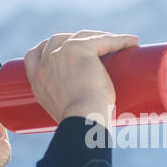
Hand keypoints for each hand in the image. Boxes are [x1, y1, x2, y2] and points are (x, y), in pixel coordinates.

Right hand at [22, 30, 139, 124]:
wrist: (82, 122)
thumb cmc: (80, 128)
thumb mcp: (66, 118)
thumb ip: (73, 114)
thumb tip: (92, 125)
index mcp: (37, 80)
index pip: (34, 55)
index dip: (48, 50)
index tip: (64, 52)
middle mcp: (44, 64)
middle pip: (57, 40)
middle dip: (75, 39)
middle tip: (97, 48)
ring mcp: (60, 54)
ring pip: (82, 37)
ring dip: (100, 37)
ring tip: (118, 44)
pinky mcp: (80, 49)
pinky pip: (101, 39)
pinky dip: (119, 40)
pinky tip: (132, 42)